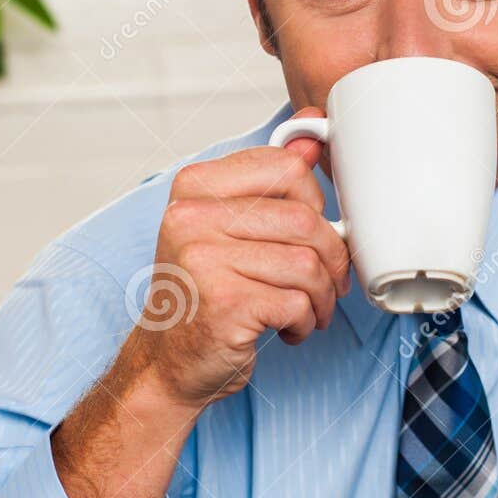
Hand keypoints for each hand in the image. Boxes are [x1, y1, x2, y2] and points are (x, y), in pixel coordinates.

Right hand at [128, 108, 350, 410]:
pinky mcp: (225, 304)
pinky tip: (288, 328)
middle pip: (305, 219)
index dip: (315, 201)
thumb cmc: (204, 294)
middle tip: (326, 281)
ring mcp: (204, 261)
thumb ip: (268, 181)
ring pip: (307, 264)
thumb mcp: (229, 228)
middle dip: (330, 257)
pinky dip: (305, 321)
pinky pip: (298, 302)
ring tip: (307, 309)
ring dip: (320, 296)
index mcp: (193, 189)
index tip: (313, 228)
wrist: (167, 361)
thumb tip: (310, 136)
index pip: (285, 167)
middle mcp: (191, 218)